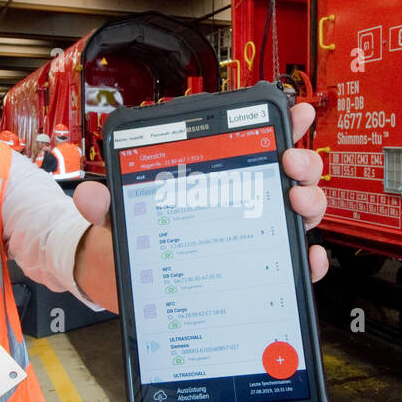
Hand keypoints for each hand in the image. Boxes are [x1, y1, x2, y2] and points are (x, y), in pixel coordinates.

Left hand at [72, 100, 329, 283]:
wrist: (140, 290)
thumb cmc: (141, 245)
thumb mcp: (124, 219)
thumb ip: (107, 204)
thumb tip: (91, 194)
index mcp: (219, 177)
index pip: (255, 142)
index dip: (281, 123)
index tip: (294, 112)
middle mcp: (247, 200)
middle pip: (290, 172)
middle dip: (302, 160)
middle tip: (290, 162)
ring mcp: (260, 233)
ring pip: (301, 210)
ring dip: (310, 200)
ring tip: (296, 200)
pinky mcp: (265, 268)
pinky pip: (295, 262)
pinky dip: (310, 260)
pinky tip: (308, 258)